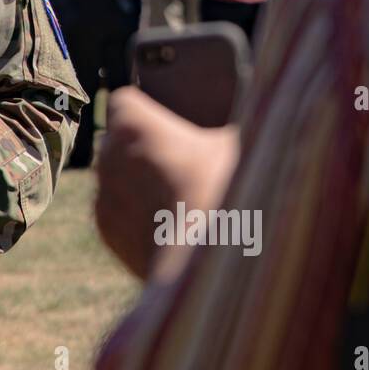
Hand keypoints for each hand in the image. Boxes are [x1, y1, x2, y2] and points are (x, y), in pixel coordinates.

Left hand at [94, 87, 238, 280]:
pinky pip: (121, 214)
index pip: (126, 102)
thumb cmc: (227, 195)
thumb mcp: (249, 143)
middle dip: (149, 148)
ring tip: (186, 199)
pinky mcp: (108, 234)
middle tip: (189, 163)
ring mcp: (105, 198)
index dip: (148, 110)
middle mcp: (110, 158)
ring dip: (144, 184)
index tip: (174, 123)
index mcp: (134, 125)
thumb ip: (244, 120)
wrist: (209, 268)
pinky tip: (174, 226)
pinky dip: (141, 217)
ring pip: (120, 179)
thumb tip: (263, 109)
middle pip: (123, 141)